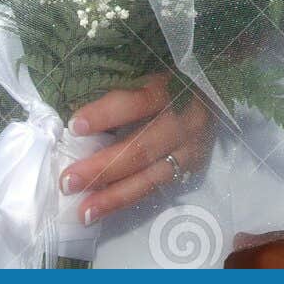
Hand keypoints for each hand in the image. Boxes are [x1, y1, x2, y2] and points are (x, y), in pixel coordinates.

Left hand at [61, 72, 214, 225]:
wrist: (216, 90)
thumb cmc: (174, 77)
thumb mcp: (152, 72)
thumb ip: (125, 92)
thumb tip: (80, 119)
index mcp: (170, 89)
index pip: (136, 103)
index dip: (105, 115)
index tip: (74, 126)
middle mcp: (183, 122)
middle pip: (141, 149)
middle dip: (102, 168)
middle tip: (68, 181)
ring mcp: (190, 149)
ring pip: (150, 178)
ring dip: (113, 197)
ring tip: (84, 211)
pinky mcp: (193, 168)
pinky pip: (157, 188)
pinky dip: (128, 200)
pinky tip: (105, 209)